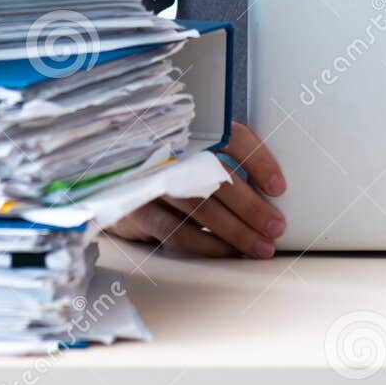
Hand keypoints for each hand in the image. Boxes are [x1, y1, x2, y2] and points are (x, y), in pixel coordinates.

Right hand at [106, 123, 286, 257]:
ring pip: (202, 207)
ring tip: (259, 247)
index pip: (233, 137)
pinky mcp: (137, 209)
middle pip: (219, 176)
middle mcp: (171, 151)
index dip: (259, 160)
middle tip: (275, 227)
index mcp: (192, 133)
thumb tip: (267, 196)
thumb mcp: (190, 160)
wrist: (107, 190)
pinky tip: (227, 251)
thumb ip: (221, 167)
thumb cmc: (160, 176)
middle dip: (252, 207)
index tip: (279, 187)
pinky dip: (207, 244)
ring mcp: (151, 179)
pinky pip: (178, 231)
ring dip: (236, 232)